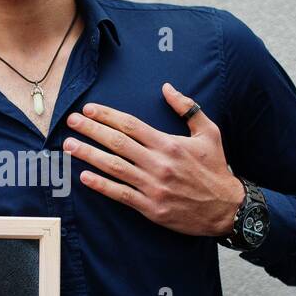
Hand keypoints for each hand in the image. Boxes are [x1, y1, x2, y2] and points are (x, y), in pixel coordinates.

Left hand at [63, 82, 244, 236]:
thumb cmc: (216, 168)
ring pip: (114, 167)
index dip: (107, 115)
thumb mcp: (209, 133)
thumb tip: (167, 87)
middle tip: (71, 121)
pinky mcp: (151, 207)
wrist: (226, 208)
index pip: (131, 125)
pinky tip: (84, 176)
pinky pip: (121, 194)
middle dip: (91, 130)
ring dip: (89, 155)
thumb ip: (188, 108)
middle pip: (117, 143)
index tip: (89, 109)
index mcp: (169, 143)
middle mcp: (158, 163)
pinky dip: (101, 185)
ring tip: (69, 146)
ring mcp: (153, 186)